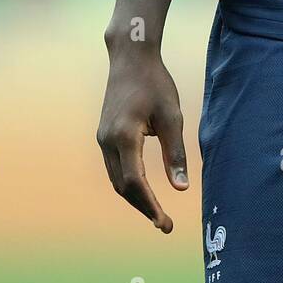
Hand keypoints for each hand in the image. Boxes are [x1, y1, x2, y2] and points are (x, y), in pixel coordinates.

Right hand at [97, 43, 188, 231]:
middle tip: (163, 224)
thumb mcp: (172, 117)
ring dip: (134, 198)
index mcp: (124, 137)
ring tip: (156, 212)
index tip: (165, 223)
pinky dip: (128, 183)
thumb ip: (175, 153)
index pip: (135, 183)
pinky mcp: (103, 135)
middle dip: (143, 207)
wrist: (130, 58)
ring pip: (115, 179)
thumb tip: (181, 188)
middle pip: (122, 187)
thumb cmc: (155, 84)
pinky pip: (114, 167)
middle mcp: (107, 141)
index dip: (150, 206)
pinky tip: (143, 190)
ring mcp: (102, 138)